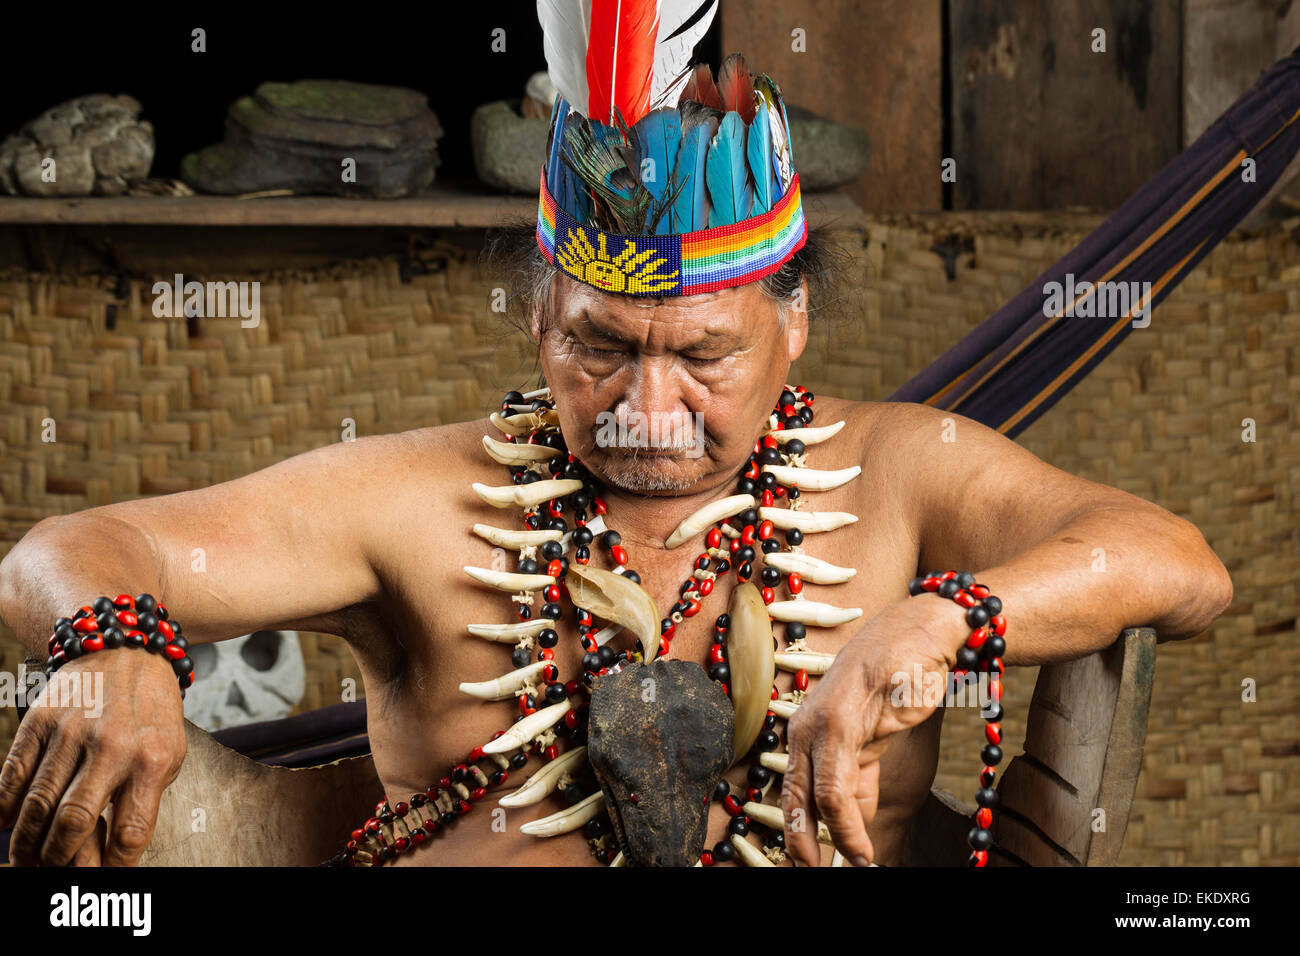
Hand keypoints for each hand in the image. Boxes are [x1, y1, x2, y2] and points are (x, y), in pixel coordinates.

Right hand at [0, 649, 186, 865]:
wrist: (127, 650)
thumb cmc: (151, 710)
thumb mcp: (169, 751)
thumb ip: (144, 798)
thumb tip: (112, 851)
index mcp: (152, 759)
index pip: (130, 831)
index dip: (115, 865)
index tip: (106, 876)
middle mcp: (111, 746)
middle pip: (74, 822)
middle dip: (60, 859)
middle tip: (53, 872)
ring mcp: (72, 732)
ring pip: (38, 803)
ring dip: (28, 841)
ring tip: (27, 859)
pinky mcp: (41, 720)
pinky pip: (13, 773)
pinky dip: (4, 806)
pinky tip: (6, 823)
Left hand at [780, 599, 961, 865]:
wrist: (920, 636)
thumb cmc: (896, 682)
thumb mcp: (872, 739)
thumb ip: (858, 778)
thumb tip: (851, 828)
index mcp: (806, 733)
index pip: (793, 795)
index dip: (799, 836)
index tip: (810, 866)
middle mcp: (805, 730)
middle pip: (792, 803)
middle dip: (802, 847)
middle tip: (812, 874)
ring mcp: (820, 726)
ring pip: (816, 800)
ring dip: (836, 842)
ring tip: (856, 866)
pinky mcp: (843, 724)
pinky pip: (837, 789)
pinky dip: (848, 826)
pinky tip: (862, 849)